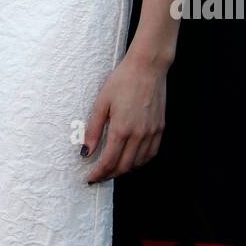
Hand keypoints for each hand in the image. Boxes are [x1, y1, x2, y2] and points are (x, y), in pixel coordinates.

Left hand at [81, 52, 165, 183]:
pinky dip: (140, 161)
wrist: (148, 67)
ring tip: (113, 168)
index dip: (99, 173)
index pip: (109, 162)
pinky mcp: (160, 128)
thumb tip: (85, 152)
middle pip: (124, 166)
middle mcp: (138, 135)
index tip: (90, 178)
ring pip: (138, 163)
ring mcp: (152, 132)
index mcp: (122, 129)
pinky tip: (132, 159)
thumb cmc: (122, 80)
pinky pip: (151, 153)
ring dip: (125, 169)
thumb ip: (93, 130)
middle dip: (110, 175)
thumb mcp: (102, 102)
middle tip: (99, 175)